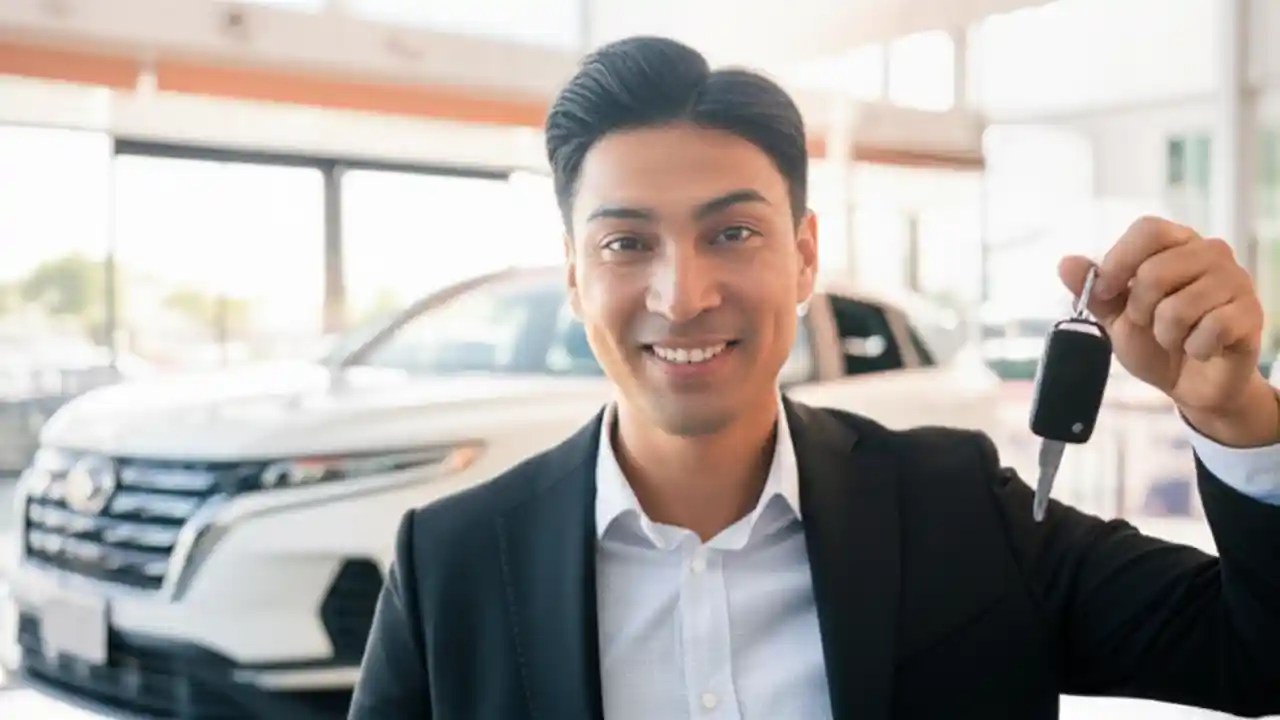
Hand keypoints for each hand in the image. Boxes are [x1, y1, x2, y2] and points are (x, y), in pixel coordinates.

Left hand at [1059, 216, 1278, 446]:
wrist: (1191, 385)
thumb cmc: (1155, 343)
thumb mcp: (1115, 318)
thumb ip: (1093, 290)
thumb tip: (1066, 262)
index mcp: (1177, 244)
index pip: (1147, 229)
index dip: (1119, 261)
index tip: (1105, 293)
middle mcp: (1211, 254)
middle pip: (1156, 270)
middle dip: (1140, 309)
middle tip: (1150, 324)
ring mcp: (1236, 281)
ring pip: (1180, 306)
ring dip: (1167, 334)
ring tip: (1177, 338)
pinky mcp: (1251, 313)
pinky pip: (1211, 329)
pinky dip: (1195, 348)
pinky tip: (1202, 349)